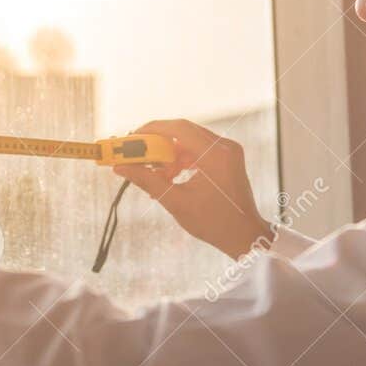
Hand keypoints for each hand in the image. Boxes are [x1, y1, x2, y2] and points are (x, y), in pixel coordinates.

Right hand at [113, 119, 271, 259]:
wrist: (244, 236)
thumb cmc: (214, 224)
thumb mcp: (176, 202)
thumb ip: (148, 181)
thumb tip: (120, 168)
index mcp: (215, 156)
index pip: (179, 128)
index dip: (153, 130)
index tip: (132, 138)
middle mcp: (225, 147)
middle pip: (184, 131)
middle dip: (158, 142)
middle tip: (137, 153)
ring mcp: (229, 151)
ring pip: (190, 140)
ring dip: (169, 154)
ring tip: (155, 174)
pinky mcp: (228, 157)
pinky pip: (199, 149)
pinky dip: (182, 159)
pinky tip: (170, 177)